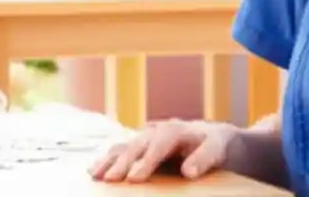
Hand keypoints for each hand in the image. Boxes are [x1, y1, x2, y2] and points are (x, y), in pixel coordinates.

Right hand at [89, 120, 241, 182]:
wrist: (209, 135)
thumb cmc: (213, 144)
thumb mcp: (215, 150)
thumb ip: (203, 159)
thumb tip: (188, 172)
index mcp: (174, 130)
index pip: (158, 145)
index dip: (146, 161)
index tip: (135, 178)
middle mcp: (155, 131)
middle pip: (136, 146)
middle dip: (123, 162)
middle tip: (111, 179)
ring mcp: (145, 137)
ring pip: (123, 146)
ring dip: (108, 160)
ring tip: (94, 174)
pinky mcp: (139, 144)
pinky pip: (120, 150)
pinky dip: (106, 160)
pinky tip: (93, 171)